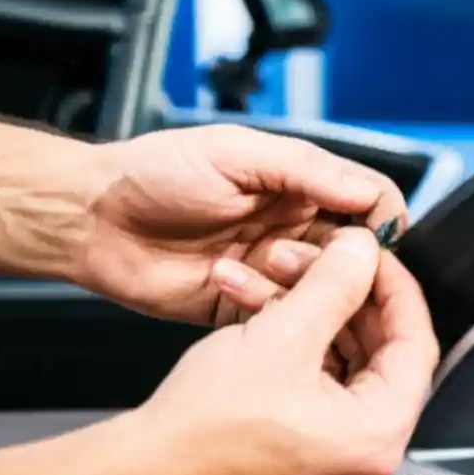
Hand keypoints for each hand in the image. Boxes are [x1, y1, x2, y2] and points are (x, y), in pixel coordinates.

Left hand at [75, 125, 406, 324]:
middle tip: (309, 254)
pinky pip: (282, 320)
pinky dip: (269, 310)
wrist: (91, 219)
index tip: (379, 240)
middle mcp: (295, 228)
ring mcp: (272, 270)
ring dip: (302, 284)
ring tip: (260, 263)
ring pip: (324, 291)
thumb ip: (305, 170)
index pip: (370, 202)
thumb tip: (368, 192)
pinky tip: (230, 283)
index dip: (382, 222)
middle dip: (345, 261)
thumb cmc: (155, 173)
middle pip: (357, 253)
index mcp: (301, 185)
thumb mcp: (236, 154)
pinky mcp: (246, 308)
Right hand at [135, 227, 438, 474]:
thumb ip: (336, 284)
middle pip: (378, 348)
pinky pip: (319, 380)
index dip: (393, 285)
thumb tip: (365, 250)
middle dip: (338, 293)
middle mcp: (369, 454)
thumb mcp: (282, 334)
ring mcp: (340, 454)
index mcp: (378, 435)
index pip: (415, 342)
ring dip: (307, 308)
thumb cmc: (203, 427)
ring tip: (271, 273)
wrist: (143, 468)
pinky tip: (260, 304)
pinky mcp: (310, 448)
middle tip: (315, 256)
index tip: (375, 252)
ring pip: (343, 356)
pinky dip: (295, 340)